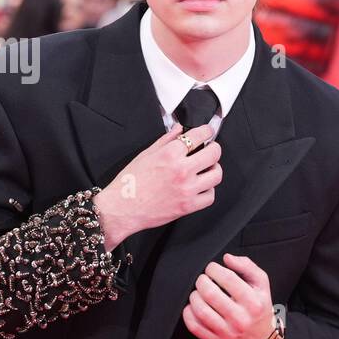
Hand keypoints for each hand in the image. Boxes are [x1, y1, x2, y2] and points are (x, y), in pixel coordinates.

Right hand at [93, 121, 222, 250]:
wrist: (122, 208)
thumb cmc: (130, 183)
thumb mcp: (145, 155)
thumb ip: (165, 140)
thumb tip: (179, 130)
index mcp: (169, 155)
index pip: (198, 136)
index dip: (206, 131)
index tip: (208, 132)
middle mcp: (181, 170)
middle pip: (214, 154)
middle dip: (214, 149)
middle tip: (211, 150)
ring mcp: (187, 189)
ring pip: (216, 175)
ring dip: (214, 169)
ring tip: (207, 169)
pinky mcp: (188, 206)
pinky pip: (210, 196)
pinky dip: (208, 191)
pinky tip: (201, 187)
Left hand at [182, 253, 276, 338]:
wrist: (260, 338)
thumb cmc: (259, 307)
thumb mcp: (261, 285)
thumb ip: (247, 266)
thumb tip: (227, 258)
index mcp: (253, 303)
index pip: (228, 279)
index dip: (214, 269)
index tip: (212, 268)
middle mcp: (240, 319)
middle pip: (211, 294)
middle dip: (202, 281)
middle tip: (203, 279)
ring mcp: (227, 332)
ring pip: (201, 310)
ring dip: (194, 296)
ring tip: (198, 292)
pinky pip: (194, 326)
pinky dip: (189, 313)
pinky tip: (193, 306)